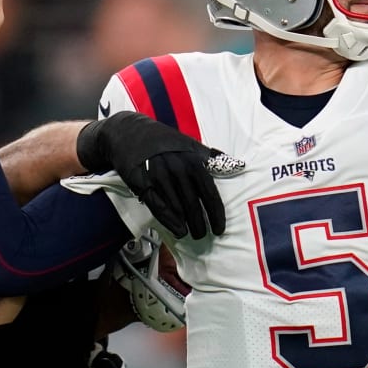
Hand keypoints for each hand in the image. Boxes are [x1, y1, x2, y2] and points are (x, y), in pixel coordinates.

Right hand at [76, 111, 240, 238]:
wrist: (128, 132)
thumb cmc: (163, 141)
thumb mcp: (189, 143)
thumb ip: (211, 157)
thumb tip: (239, 165)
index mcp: (192, 159)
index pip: (209, 192)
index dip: (216, 213)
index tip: (220, 228)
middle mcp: (177, 168)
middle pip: (193, 204)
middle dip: (200, 223)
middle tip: (203, 235)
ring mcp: (159, 175)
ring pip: (176, 207)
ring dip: (186, 224)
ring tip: (191, 233)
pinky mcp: (142, 182)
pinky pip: (158, 206)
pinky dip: (169, 221)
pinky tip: (177, 230)